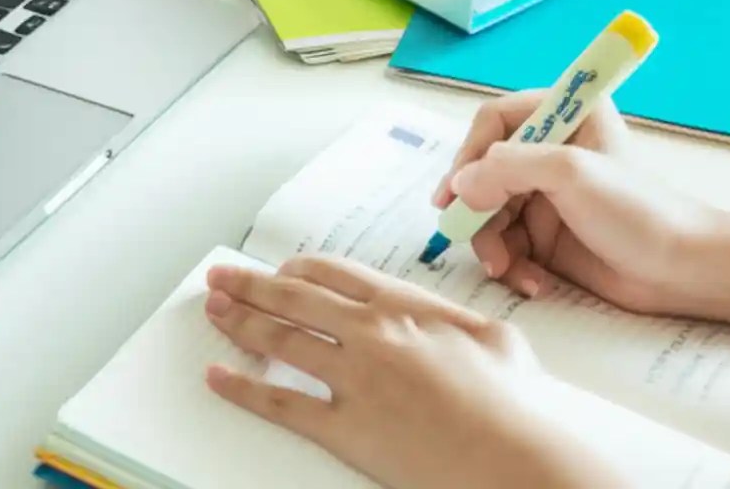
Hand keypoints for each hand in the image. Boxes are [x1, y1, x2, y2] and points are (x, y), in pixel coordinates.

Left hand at [204, 256, 627, 488]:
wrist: (514, 459)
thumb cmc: (516, 406)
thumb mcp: (494, 337)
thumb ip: (453, 320)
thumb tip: (440, 318)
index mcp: (405, 306)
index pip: (331, 273)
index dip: (294, 270)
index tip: (277, 270)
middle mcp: (371, 333)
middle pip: (292, 298)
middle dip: (249, 285)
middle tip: (221, 277)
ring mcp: (353, 379)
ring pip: (278, 340)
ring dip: (238, 322)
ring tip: (214, 311)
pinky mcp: (343, 427)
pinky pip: (279, 404)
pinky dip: (242, 388)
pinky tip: (219, 376)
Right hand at [434, 91, 718, 313]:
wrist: (682, 272)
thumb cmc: (639, 213)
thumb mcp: (571, 173)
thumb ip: (507, 167)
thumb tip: (459, 186)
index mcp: (565, 117)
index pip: (494, 121)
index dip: (469, 154)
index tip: (455, 191)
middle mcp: (551, 152)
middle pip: (482, 173)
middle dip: (476, 210)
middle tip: (467, 236)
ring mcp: (546, 197)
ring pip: (487, 214)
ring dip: (491, 244)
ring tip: (507, 268)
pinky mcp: (546, 237)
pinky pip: (505, 246)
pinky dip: (511, 265)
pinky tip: (533, 281)